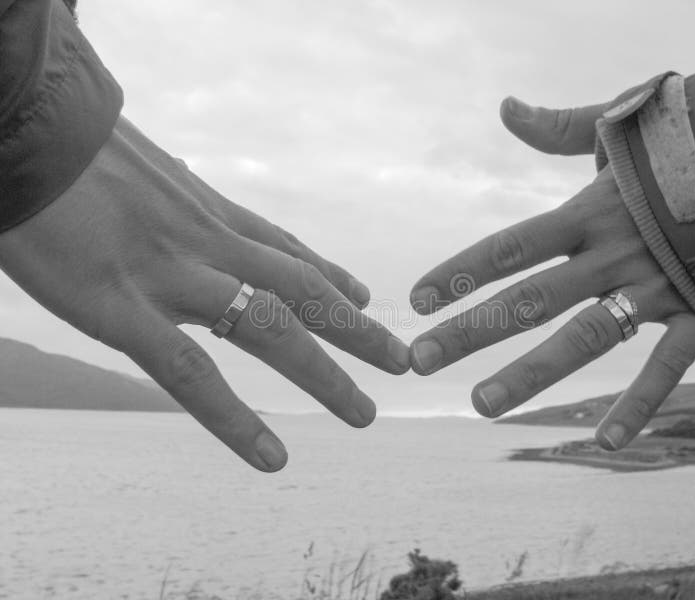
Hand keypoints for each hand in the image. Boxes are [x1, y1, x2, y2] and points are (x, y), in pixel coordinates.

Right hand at [0, 116, 409, 470]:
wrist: (18, 121)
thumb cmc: (65, 146)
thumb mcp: (133, 166)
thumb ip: (164, 196)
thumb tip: (170, 203)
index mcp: (202, 209)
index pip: (283, 246)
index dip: (329, 273)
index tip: (363, 294)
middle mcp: (204, 239)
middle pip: (300, 288)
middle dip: (355, 327)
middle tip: (402, 360)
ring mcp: (169, 274)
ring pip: (269, 330)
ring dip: (325, 374)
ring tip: (365, 415)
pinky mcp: (119, 307)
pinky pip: (192, 373)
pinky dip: (236, 419)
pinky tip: (272, 458)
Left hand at [408, 96, 694, 449]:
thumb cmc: (691, 145)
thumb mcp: (622, 127)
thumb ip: (559, 127)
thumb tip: (505, 108)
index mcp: (592, 211)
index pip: (511, 247)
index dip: (461, 271)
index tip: (416, 299)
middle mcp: (614, 254)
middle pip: (530, 300)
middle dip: (471, 331)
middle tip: (419, 360)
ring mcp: (658, 288)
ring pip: (585, 339)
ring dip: (530, 374)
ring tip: (481, 404)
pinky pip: (667, 366)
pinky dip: (639, 404)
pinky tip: (606, 442)